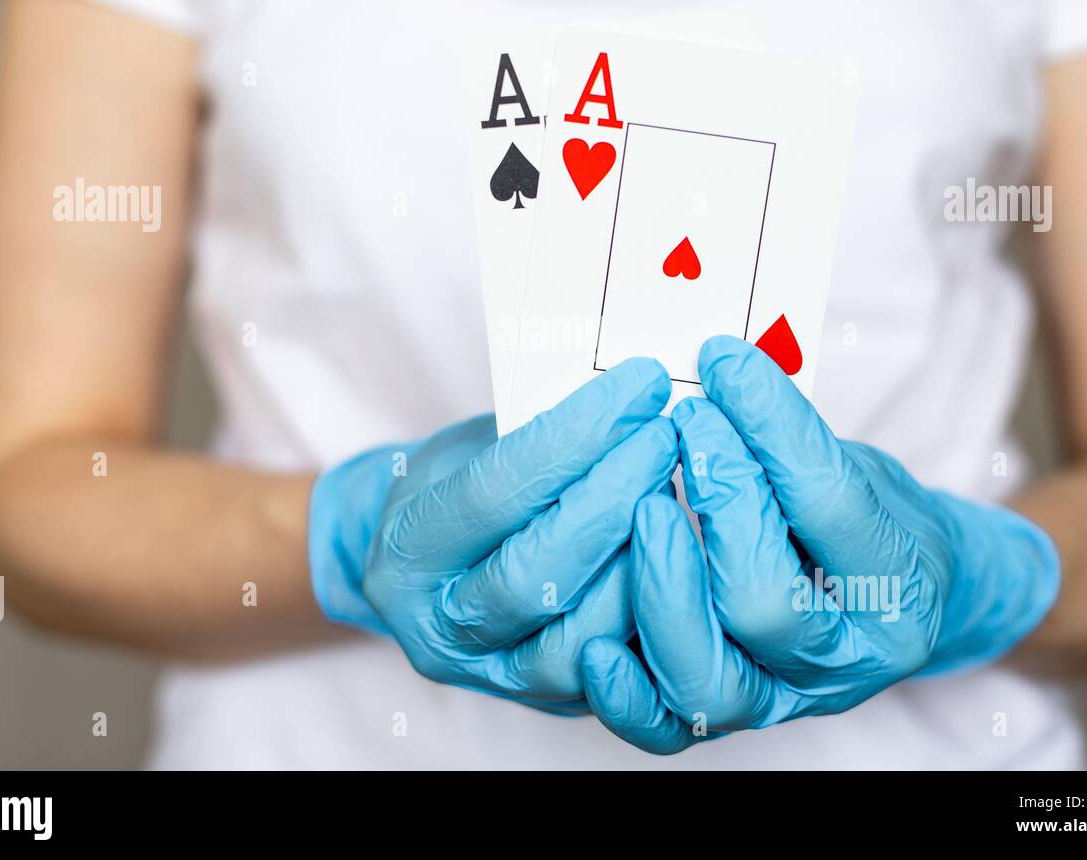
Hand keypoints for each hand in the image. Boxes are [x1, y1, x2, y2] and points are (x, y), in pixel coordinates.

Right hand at [331, 358, 677, 709]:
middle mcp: (438, 628)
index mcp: (405, 554)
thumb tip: (624, 395)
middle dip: (614, 497)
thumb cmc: (460, 487)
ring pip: (579, 637)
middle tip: (666, 436)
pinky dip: (651, 612)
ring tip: (677, 489)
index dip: (573, 436)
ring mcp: (494, 676)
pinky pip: (612, 675)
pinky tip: (681, 553)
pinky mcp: (549, 700)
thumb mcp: (470, 445)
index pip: (493, 493)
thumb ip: (530, 429)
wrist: (432, 571)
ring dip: (641, 559)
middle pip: (535, 574)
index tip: (638, 386)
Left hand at [580, 336, 1059, 752]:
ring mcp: (777, 701)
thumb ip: (795, 442)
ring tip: (644, 507)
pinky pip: (663, 730)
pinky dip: (625, 692)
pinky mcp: (719, 721)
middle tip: (688, 423)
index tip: (725, 361)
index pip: (830, 505)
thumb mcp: (858, 469)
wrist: (886, 594)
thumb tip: (718, 372)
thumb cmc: (862, 521)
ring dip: (662, 586)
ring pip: (707, 677)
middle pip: (765, 602)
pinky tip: (596, 641)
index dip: (770, 428)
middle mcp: (843, 665)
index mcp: (899, 594)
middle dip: (717, 501)